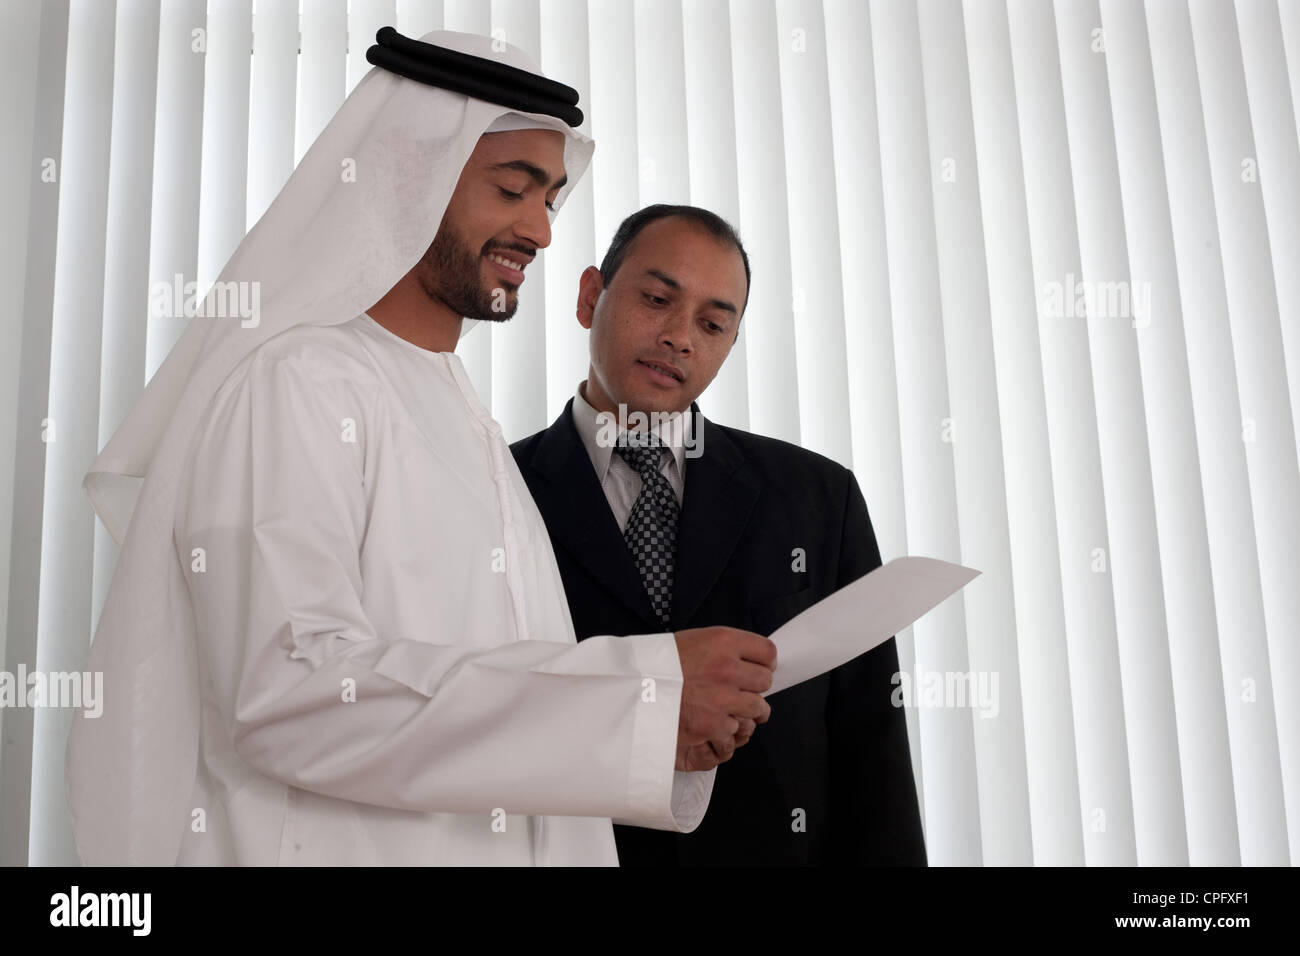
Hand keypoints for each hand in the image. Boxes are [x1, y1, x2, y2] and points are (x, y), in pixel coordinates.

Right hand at [673, 627, 774, 770]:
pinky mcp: (714, 724)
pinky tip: (713, 722)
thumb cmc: (659, 664)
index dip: (766, 662)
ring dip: (749, 711)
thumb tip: (748, 660)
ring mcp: (723, 698)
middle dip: (756, 687)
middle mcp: (727, 667)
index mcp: (723, 641)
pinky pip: (736, 728)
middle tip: (744, 690)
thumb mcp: (693, 641)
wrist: (632, 689)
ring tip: (735, 710)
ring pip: (758, 707)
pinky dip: (726, 729)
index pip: (767, 652)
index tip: (762, 668)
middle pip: (765, 680)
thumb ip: (723, 649)